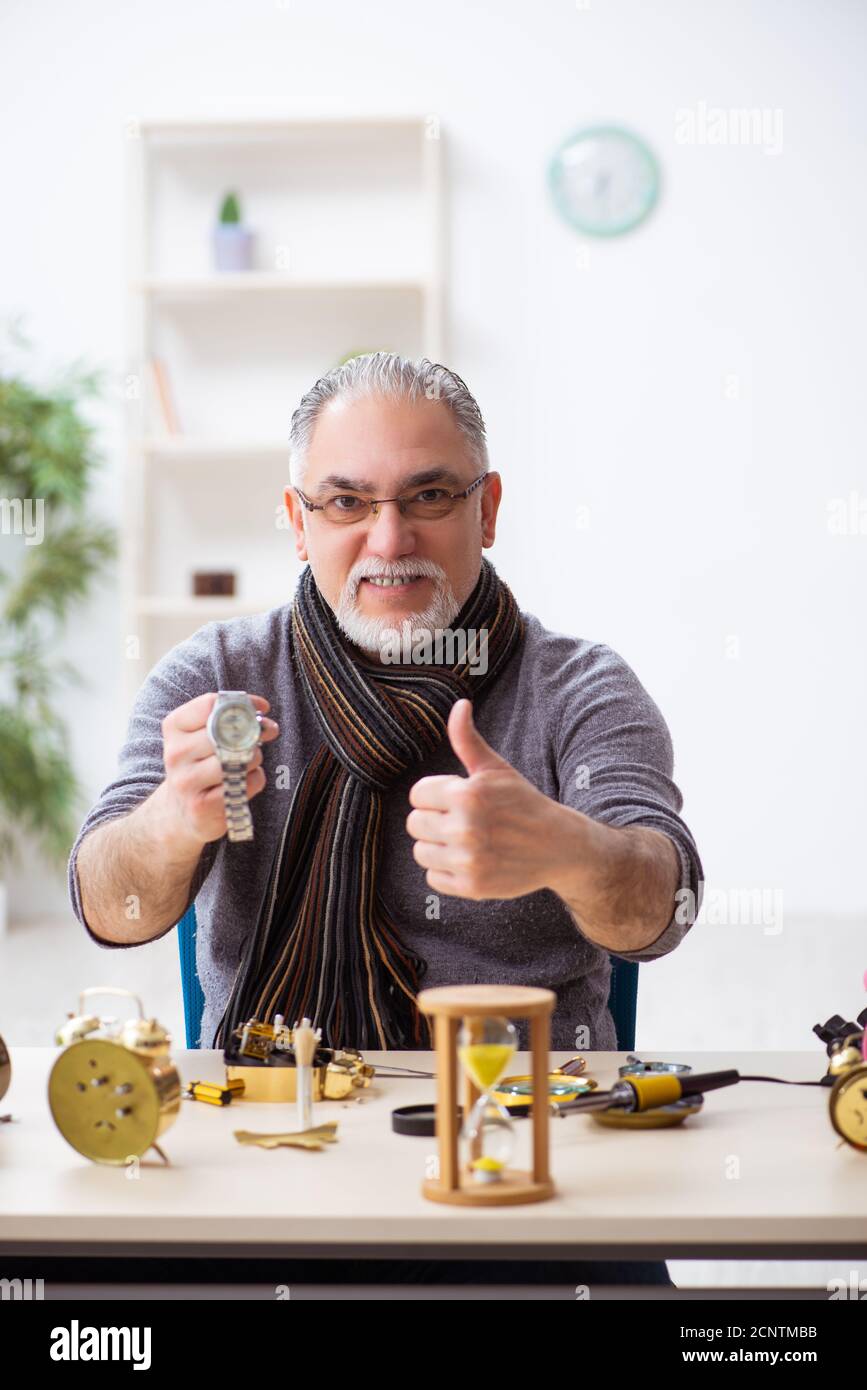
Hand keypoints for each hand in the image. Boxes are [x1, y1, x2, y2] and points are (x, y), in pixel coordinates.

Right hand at [160, 692, 279, 845]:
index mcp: (174, 727)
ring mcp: (186, 782)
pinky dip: (254, 780)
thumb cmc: (202, 765)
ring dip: (253, 759)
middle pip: (226, 733)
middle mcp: (175, 753)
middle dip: (251, 736)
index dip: (243, 704)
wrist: (181, 810)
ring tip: (247, 763)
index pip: (210, 704)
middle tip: (256, 742)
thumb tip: (266, 723)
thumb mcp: (205, 736)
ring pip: (237, 760)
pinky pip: (244, 784)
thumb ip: (235, 720)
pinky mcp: (201, 807)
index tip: (259, 710)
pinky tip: (243, 782)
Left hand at [406, 698, 563, 899]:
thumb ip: (468, 740)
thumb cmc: (523, 802)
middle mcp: (465, 828)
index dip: (436, 796)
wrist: (559, 846)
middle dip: (434, 820)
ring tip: (466, 842)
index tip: (459, 800)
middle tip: (463, 821)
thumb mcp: (496, 769)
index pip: (417, 795)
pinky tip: (471, 861)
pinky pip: (433, 878)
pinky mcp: (472, 887)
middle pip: (414, 823)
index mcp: (467, 794)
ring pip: (420, 851)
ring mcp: (469, 860)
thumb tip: (459, 704)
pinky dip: (447, 872)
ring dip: (438, 847)